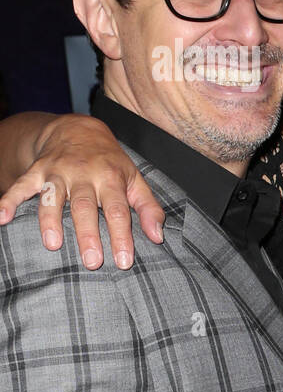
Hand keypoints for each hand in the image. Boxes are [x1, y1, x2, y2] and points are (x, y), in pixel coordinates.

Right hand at [0, 114, 163, 269]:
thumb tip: (157, 237)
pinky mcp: (36, 171)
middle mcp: (84, 174)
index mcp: (111, 178)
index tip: (123, 261)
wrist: (79, 129)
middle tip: (92, 262)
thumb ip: (148, 208)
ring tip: (53, 244)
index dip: (121, 236)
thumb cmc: (111, 163)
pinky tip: (2, 218)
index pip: (118, 210)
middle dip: (88, 234)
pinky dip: (9, 200)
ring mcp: (57, 172)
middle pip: (85, 206)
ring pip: (53, 197)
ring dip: (51, 220)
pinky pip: (20, 186)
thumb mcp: (135, 180)